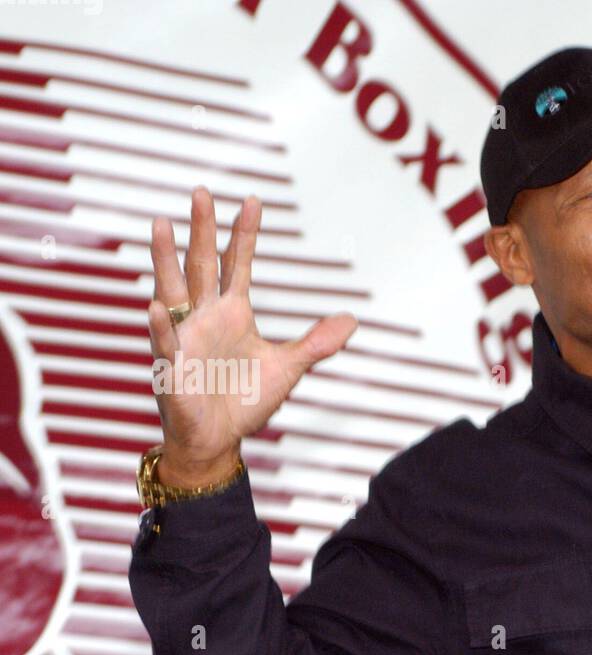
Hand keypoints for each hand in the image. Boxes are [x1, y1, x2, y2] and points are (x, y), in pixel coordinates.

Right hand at [146, 186, 358, 485]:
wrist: (218, 439)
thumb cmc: (244, 401)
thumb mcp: (289, 368)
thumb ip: (316, 343)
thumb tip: (350, 320)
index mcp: (232, 313)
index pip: (236, 264)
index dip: (244, 234)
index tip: (252, 200)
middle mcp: (204, 317)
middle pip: (202, 265)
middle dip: (202, 230)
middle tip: (202, 192)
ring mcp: (185, 338)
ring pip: (172, 291)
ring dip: (165, 259)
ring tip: (160, 223)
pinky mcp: (172, 367)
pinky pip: (164, 343)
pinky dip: (160, 327)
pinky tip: (155, 307)